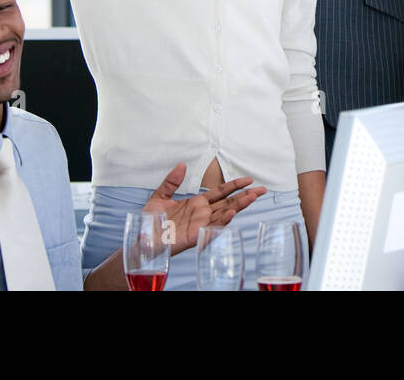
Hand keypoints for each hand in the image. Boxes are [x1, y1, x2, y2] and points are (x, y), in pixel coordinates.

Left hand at [141, 163, 266, 254]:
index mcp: (196, 203)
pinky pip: (212, 228)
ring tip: (253, 197)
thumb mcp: (160, 196)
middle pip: (229, 202)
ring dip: (239, 205)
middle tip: (262, 189)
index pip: (220, 192)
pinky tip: (232, 212)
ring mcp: (200, 225)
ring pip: (225, 213)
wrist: (141, 238)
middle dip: (246, 196)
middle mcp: (202, 214)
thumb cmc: (150, 221)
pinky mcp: (195, 236)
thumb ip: (172, 181)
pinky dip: (223, 220)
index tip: (248, 179)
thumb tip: (181, 164)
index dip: (234, 185)